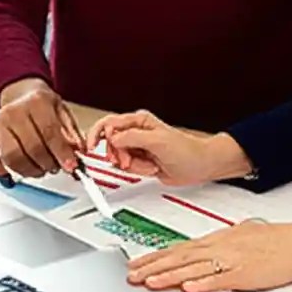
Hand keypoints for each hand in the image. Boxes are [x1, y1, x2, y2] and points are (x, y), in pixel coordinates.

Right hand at [0, 78, 81, 177]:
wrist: (20, 94)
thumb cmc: (41, 106)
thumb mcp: (62, 112)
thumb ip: (72, 133)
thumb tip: (79, 152)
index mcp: (37, 102)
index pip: (50, 133)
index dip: (61, 154)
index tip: (71, 167)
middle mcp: (14, 111)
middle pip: (32, 147)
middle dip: (48, 164)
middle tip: (55, 167)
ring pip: (12, 157)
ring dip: (29, 170)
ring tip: (39, 169)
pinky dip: (0, 173)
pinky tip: (11, 177)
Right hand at [86, 110, 250, 186]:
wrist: (200, 166)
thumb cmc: (186, 150)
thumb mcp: (157, 141)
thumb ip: (132, 138)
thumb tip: (112, 138)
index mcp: (139, 121)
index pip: (109, 123)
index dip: (98, 135)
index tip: (92, 147)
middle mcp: (136, 132)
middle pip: (110, 143)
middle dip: (119, 156)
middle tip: (128, 161)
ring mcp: (138, 148)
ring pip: (119, 158)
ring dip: (132, 166)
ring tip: (149, 164)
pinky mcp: (140, 161)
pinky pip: (128, 168)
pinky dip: (138, 171)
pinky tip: (151, 169)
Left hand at [127, 221, 291, 291]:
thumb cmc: (272, 239)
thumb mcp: (238, 235)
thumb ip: (218, 243)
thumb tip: (202, 248)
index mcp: (216, 239)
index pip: (178, 248)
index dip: (156, 256)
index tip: (138, 263)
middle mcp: (218, 247)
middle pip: (180, 257)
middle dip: (154, 267)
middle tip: (132, 275)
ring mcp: (230, 260)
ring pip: (194, 268)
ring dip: (170, 276)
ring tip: (150, 282)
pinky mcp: (244, 273)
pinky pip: (219, 279)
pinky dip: (202, 283)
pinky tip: (188, 287)